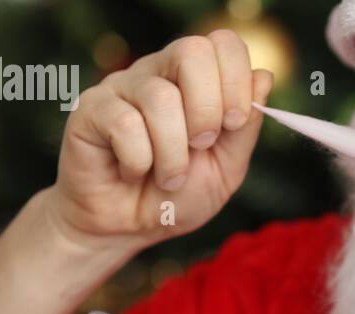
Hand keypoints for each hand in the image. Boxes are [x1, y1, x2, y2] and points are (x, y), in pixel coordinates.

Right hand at [54, 31, 274, 251]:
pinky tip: (131, 172)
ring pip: (161, 98)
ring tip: (168, 177)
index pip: (223, 44)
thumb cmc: (176, 196)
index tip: (234, 124)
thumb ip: (246, 126)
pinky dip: (138, 161)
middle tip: (202, 145)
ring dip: (173, 153)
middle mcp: (157, 73)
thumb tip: (263, 76)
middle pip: (192, 51)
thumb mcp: (226, 167)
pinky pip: (125, 124)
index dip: (236, 81)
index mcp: (194, 80)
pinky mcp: (91, 109)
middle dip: (207, 109)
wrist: (127, 228)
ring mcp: (121, 87)